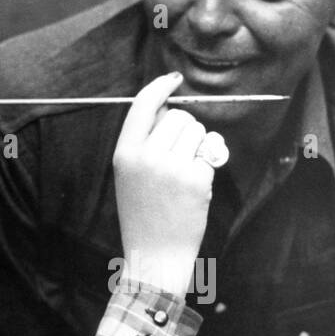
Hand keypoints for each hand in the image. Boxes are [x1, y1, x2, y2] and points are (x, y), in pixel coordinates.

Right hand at [113, 72, 223, 295]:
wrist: (154, 255)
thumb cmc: (143, 215)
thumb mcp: (130, 175)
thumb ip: (144, 142)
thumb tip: (168, 106)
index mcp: (125, 153)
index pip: (143, 105)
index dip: (160, 87)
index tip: (174, 79)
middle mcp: (146, 157)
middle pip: (178, 117)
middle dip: (185, 129)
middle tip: (180, 155)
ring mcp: (172, 168)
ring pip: (198, 131)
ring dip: (198, 145)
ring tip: (185, 173)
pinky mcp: (195, 180)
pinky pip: (209, 154)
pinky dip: (207, 166)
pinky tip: (195, 188)